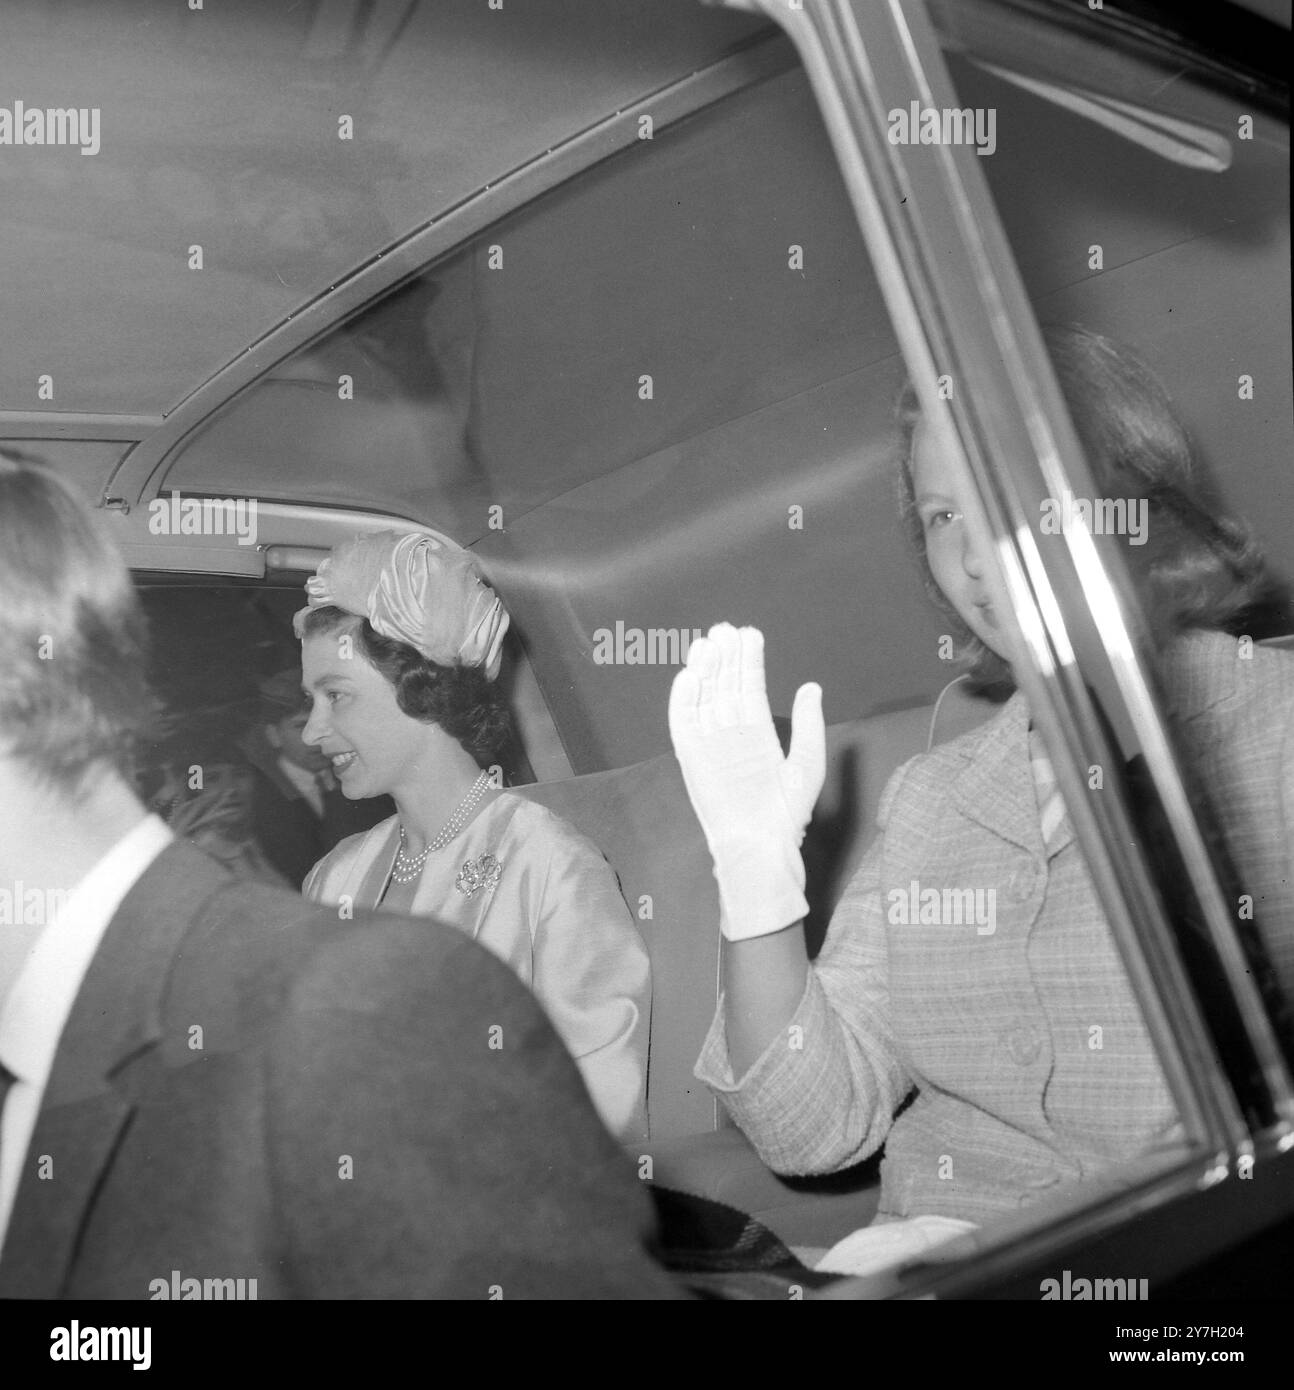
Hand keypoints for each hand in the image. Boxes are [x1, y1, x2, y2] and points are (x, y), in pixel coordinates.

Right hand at [669, 624, 824, 939]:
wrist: (761, 846)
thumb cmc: (786, 814)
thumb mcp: (808, 766)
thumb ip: (807, 726)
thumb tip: (811, 687)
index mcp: (758, 733)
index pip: (749, 687)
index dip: (748, 661)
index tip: (748, 634)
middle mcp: (730, 733)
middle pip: (724, 686)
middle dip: (724, 657)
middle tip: (724, 628)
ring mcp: (709, 743)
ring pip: (703, 698)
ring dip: (705, 670)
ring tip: (708, 643)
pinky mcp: (690, 757)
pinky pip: (683, 723)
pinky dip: (683, 699)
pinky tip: (691, 675)